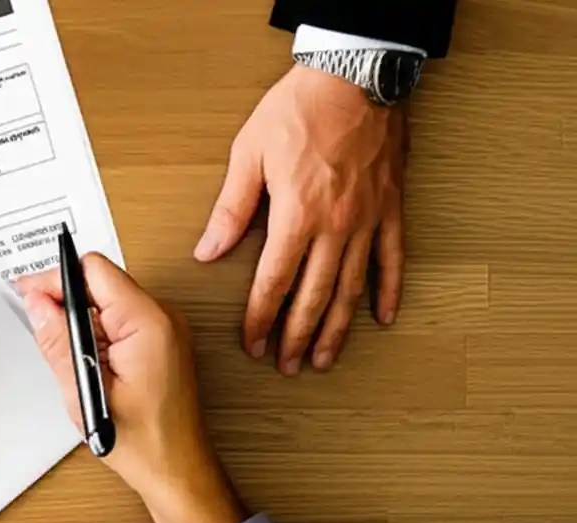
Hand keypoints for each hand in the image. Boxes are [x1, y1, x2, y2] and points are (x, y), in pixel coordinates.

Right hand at [18, 254, 245, 522]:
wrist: (176, 470)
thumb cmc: (142, 440)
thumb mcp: (85, 389)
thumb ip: (58, 340)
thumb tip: (37, 304)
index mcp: (147, 322)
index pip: (94, 270)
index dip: (56, 279)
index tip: (30, 295)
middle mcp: (162, 316)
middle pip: (100, 281)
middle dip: (64, 299)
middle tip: (39, 325)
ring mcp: (164, 328)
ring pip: (107, 301)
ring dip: (80, 319)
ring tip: (66, 355)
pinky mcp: (160, 340)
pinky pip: (119, 320)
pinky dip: (95, 333)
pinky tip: (86, 362)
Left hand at [195, 65, 407, 375]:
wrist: (354, 77)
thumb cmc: (299, 110)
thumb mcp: (249, 155)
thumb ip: (230, 209)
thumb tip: (208, 251)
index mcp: (297, 216)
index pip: (274, 282)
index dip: (260, 319)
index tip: (252, 344)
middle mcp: (336, 226)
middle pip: (314, 296)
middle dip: (297, 336)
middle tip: (287, 365)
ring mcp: (368, 220)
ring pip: (352, 287)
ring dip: (338, 328)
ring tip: (325, 358)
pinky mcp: (391, 208)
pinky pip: (394, 258)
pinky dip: (390, 290)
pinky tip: (383, 317)